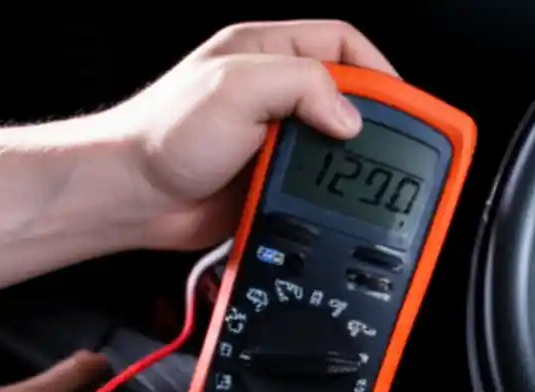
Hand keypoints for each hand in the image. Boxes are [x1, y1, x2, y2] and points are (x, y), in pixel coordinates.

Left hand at [103, 20, 398, 251]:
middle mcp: (274, 92)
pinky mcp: (274, 178)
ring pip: (338, 144)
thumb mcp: (235, 88)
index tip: (403, 104)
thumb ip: (300, 86)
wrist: (131, 197)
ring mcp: (276, 137)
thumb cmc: (163, 135)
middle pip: (349, 96)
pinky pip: (320, 183)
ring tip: (369, 177)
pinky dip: (335, 194)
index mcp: (267, 53)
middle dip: (375, 119)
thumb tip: (351, 115)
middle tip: (397, 144)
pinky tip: (337, 202)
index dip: (380, 71)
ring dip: (354, 162)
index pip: (343, 45)